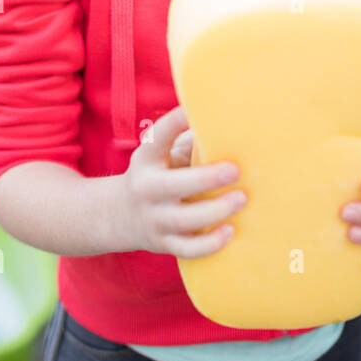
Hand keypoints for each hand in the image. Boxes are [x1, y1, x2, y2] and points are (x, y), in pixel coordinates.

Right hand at [118, 104, 246, 256]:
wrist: (118, 216)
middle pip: (173, 186)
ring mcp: (154, 219)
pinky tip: (231, 231)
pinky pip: (188, 249)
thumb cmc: (157, 174)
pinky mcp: (164, 243)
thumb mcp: (161, 154)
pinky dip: (210, 244)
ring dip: (216, 211)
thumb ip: (188, 140)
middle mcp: (146, 189)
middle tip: (236, 170)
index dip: (175, 122)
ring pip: (184, 220)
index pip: (157, 138)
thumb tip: (230, 120)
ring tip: (242, 199)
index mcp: (146, 159)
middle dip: (206, 179)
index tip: (194, 111)